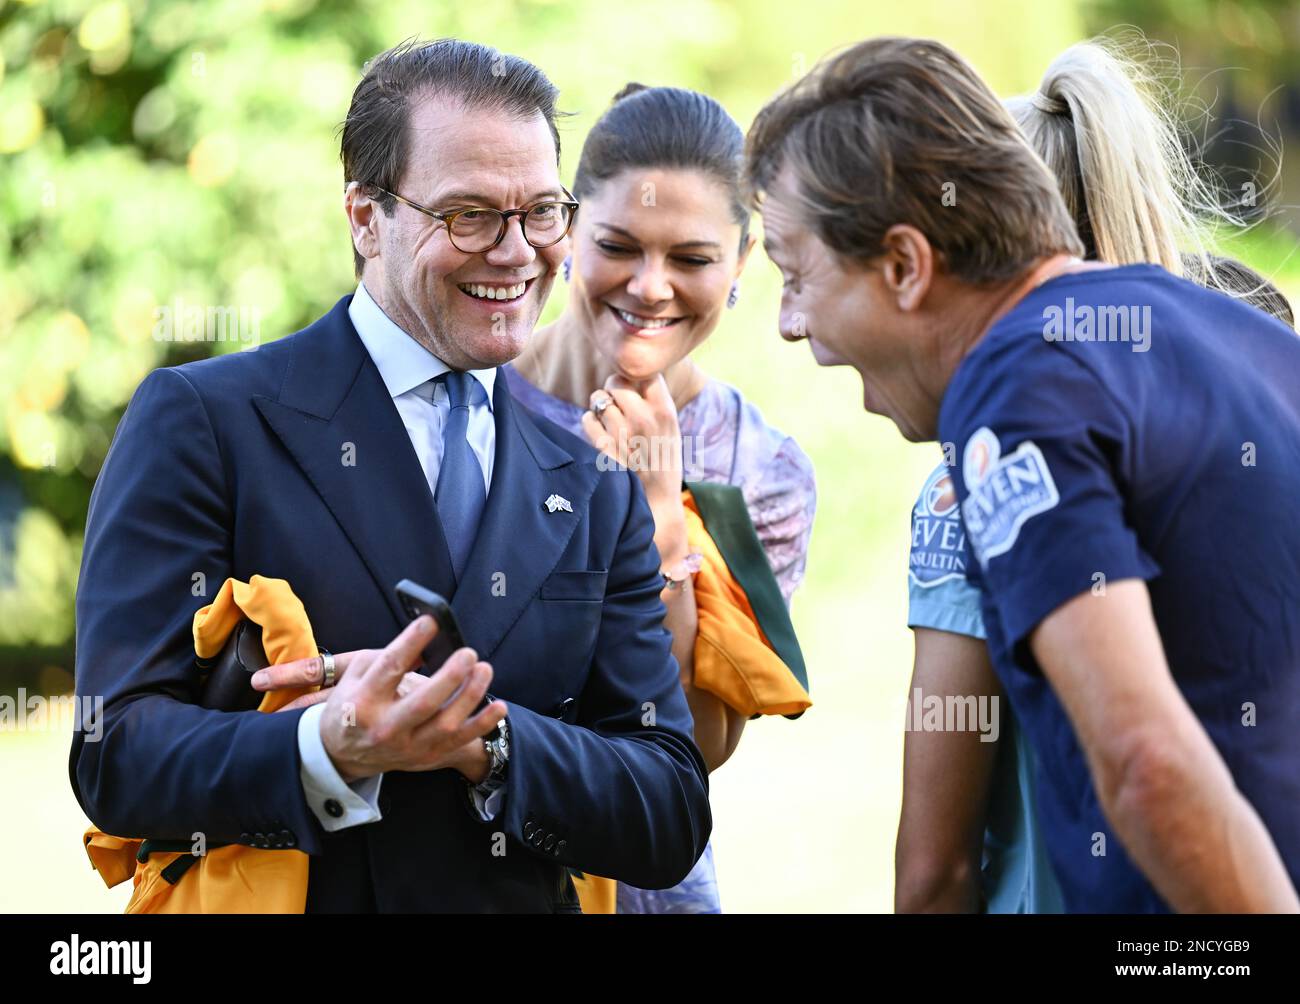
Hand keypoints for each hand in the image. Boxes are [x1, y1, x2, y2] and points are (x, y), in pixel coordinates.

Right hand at [253, 616, 506, 783]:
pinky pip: (460, 741)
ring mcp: (408, 746)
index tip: (431, 621)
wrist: (343, 755)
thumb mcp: (357, 676)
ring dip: (470, 695)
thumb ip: (386, 656)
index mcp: (362, 702)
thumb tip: (426, 642)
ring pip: (445, 724)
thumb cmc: (352, 703)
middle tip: (468, 653)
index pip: (390, 669)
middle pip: (423, 702)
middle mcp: (386, 727)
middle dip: (449, 677)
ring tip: (484, 668)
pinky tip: (499, 706)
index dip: (411, 643)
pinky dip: (483, 724)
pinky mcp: (426, 756)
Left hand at [582, 374, 682, 506]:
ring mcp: (622, 435)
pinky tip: (599, 431)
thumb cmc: (663, 463)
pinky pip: (587, 420)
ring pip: (598, 400)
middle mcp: (643, 420)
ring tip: (607, 417)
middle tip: (615, 399)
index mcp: (665, 412)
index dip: (637, 378)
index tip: (635, 387)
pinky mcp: (604, 450)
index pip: (647, 374)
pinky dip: (590, 422)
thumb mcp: (671, 430)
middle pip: (617, 382)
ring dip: (599, 406)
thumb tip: (633, 376)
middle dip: (613, 388)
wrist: (655, 503)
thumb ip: (656, 403)